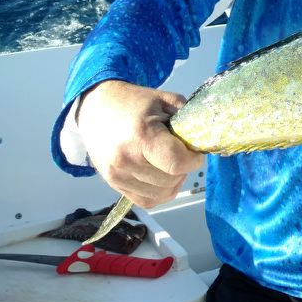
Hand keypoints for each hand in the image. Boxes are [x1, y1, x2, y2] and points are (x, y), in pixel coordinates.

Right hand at [76, 80, 205, 207]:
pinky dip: (160, 192)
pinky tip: (161, 175)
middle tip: (181, 153)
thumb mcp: (165, 100)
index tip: (195, 151)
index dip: (194, 159)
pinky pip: (146, 201)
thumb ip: (188, 118)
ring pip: (161, 194)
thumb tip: (206, 139)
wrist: (95, 107)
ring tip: (170, 163)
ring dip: (173, 182)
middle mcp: (126, 159)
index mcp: (141, 136)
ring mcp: (116, 175)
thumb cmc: (133, 102)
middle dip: (184, 168)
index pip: (177, 163)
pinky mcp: (113, 184)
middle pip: (171, 180)